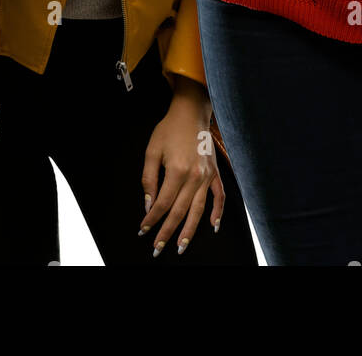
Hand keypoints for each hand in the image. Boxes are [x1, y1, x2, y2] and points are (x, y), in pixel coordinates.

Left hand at [138, 79, 224, 256]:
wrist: (191, 113)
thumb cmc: (169, 130)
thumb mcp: (151, 151)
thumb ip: (148, 180)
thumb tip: (149, 204)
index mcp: (176, 170)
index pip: (162, 204)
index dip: (151, 219)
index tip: (143, 230)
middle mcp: (194, 176)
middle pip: (179, 211)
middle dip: (167, 232)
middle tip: (157, 248)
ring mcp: (206, 176)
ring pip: (198, 210)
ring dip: (189, 230)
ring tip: (181, 247)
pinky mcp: (214, 173)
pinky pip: (218, 196)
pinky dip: (217, 212)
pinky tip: (213, 226)